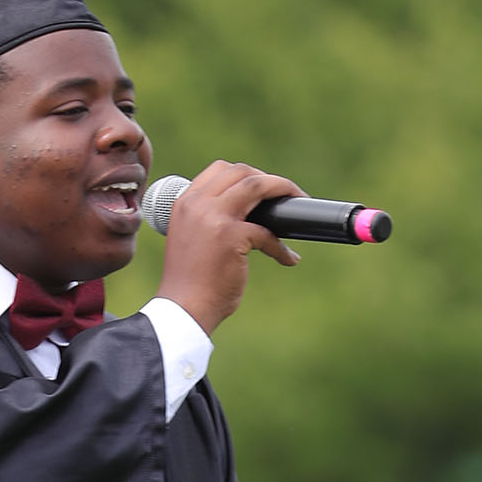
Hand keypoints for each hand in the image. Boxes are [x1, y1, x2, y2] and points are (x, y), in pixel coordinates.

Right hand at [156, 160, 303, 334]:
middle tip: (286, 194)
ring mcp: (213, 217)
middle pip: (240, 172)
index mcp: (185, 203)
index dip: (245, 174)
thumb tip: (247, 215)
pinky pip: (267, 233)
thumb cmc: (189, 284)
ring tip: (297, 200)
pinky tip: (288, 259)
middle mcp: (196, 204)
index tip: (261, 188)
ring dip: (283, 189)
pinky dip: (281, 247)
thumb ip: (208, 221)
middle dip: (268, 179)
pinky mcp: (231, 235)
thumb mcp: (192, 240)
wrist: (183, 310)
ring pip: (256, 185)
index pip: (218, 171)